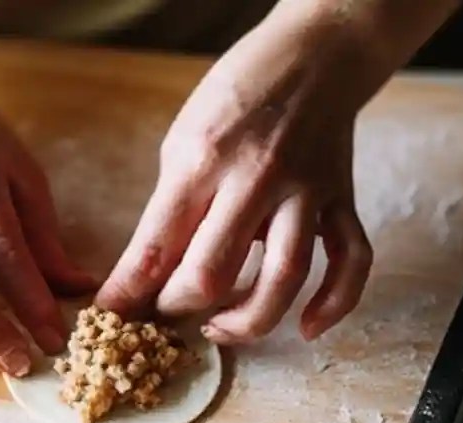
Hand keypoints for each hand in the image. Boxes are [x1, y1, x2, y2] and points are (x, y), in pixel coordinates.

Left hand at [96, 8, 387, 342]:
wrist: (315, 54)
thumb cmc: (238, 94)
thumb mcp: (184, 138)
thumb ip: (173, 205)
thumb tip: (149, 270)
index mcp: (203, 160)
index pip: (156, 247)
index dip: (128, 293)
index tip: (113, 315)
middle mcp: (256, 179)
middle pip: (212, 275)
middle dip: (178, 309)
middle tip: (166, 312)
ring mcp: (305, 192)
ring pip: (282, 279)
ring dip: (247, 322)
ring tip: (219, 330)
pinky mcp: (341, 200)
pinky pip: (349, 262)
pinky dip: (335, 303)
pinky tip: (308, 328)